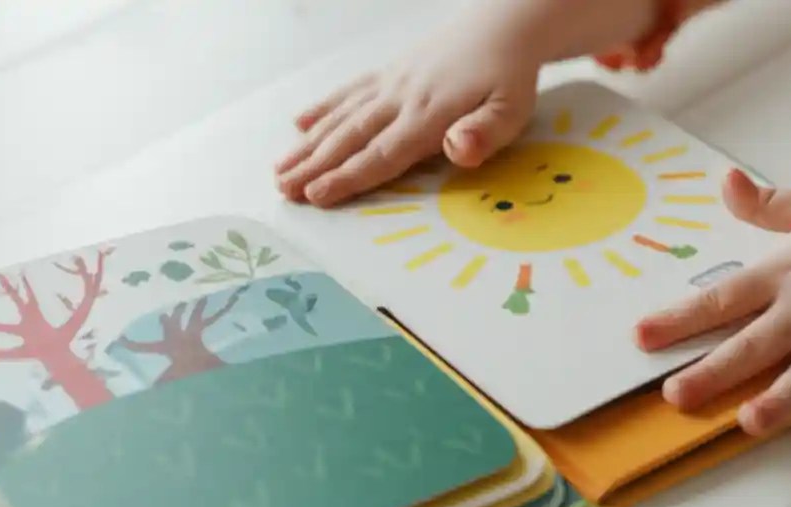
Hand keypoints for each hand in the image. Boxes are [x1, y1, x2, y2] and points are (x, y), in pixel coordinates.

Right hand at [274, 21, 540, 207]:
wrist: (503, 26)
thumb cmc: (510, 78)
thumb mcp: (511, 110)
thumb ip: (483, 133)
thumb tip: (457, 149)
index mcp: (430, 113)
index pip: (383, 153)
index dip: (349, 177)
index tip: (317, 196)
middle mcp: (401, 97)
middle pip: (351, 137)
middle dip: (315, 166)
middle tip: (282, 191)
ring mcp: (391, 82)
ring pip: (342, 116)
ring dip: (309, 144)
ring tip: (280, 169)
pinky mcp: (390, 73)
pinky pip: (350, 91)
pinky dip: (323, 107)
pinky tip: (299, 123)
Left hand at [634, 169, 790, 476]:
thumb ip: (767, 204)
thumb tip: (725, 180)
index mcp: (787, 273)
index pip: (722, 298)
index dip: (679, 318)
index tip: (641, 336)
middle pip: (753, 344)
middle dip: (713, 372)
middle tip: (676, 397)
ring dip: (780, 402)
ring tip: (751, 426)